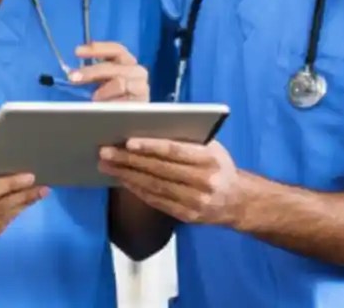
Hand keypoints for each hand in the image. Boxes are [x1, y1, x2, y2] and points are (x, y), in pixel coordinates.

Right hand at [0, 173, 48, 250]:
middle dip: (23, 197)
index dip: (11, 184)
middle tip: (42, 188)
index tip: (30, 177)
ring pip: (2, 220)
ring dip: (20, 207)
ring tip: (35, 196)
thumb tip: (6, 174)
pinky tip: (18, 208)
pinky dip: (9, 218)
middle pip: (0, 207)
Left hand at [68, 41, 147, 101]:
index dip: (97, 48)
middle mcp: (137, 72)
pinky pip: (124, 102)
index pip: (116, 50)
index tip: (77, 51)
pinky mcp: (142, 104)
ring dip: (103, 90)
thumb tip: (73, 74)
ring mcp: (141, 88)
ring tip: (94, 98)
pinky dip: (112, 103)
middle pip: (113, 67)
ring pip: (119, 83)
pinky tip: (104, 107)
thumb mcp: (103, 81)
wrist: (130, 117)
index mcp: (127, 62)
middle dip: (91, 71)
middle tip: (73, 77)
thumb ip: (93, 74)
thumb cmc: (113, 95)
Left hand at [98, 138, 245, 226]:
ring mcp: (196, 202)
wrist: (239, 201)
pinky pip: (157, 201)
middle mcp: (204, 181)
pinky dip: (137, 190)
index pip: (175, 151)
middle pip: (159, 169)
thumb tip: (147, 127)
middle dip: (129, 160)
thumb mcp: (211, 148)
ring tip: (107, 165)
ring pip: (155, 186)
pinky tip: (122, 180)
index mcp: (210, 159)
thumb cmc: (218, 166)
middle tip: (105, 152)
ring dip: (127, 175)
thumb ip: (186, 139)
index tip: (128, 141)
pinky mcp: (188, 216)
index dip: (151, 146)